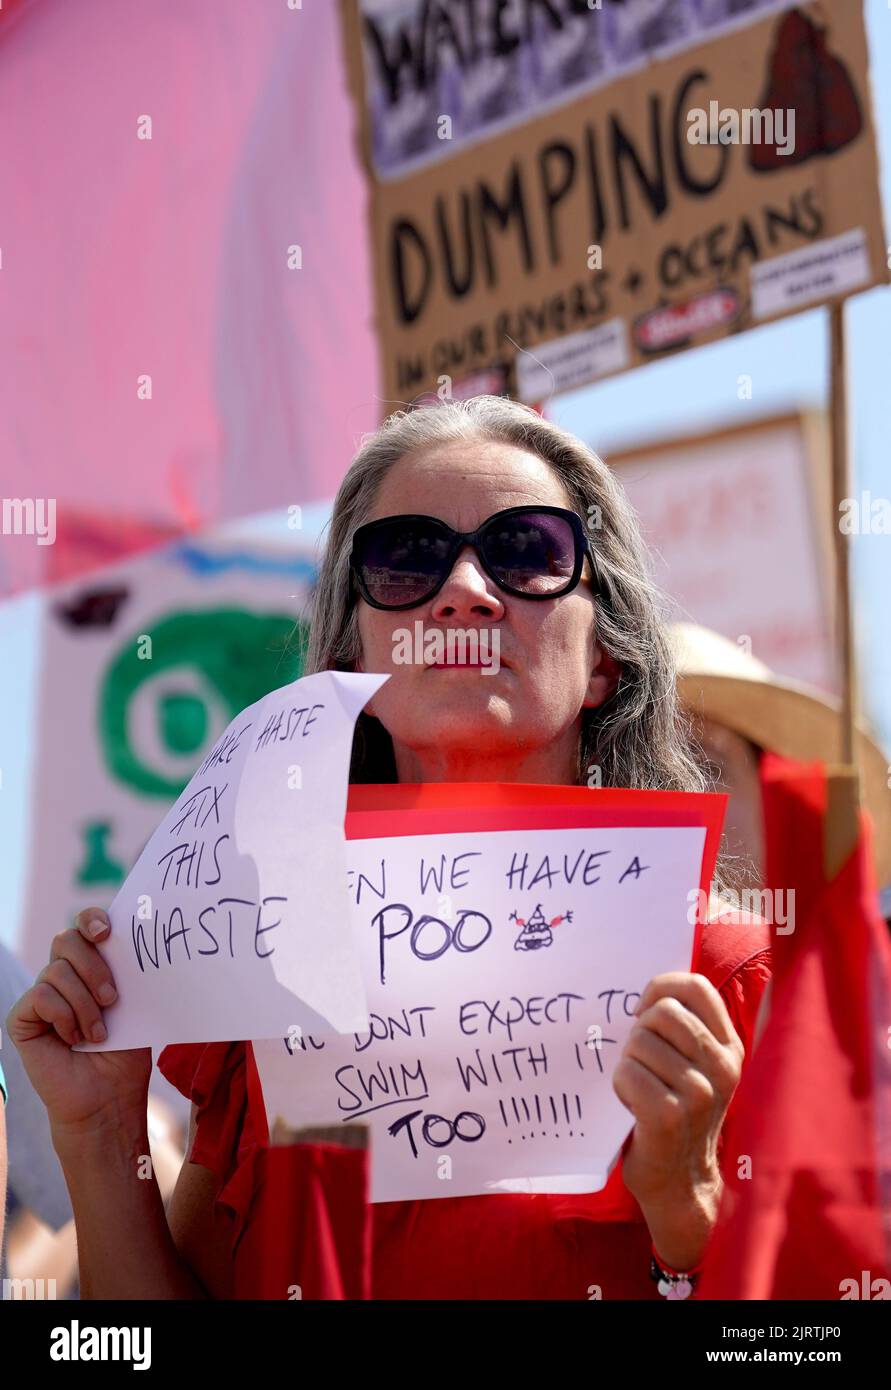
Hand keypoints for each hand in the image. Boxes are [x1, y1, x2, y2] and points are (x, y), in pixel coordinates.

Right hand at [5, 907, 151, 1139]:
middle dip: (94, 966)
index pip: (84, 925)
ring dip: (84, 1004)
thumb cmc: (126, 1050)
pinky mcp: (21, 1018)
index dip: (92, 919)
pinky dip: (64, 1017)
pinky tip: (73, 1039)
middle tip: (113, 999)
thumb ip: (126, 969)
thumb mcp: (134, 1002)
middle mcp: (62, 975)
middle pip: (66, 939)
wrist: (109, 1095)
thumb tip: (137, 935)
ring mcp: (40, 995)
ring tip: (98, 1034)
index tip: (108, 932)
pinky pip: (41, 996)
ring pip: (56, 970)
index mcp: (91, 965)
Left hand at [612, 971, 743, 1270]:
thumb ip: (683, 1027)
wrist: (681, 1183)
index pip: (695, 987)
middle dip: (639, 1033)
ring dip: (627, 1063)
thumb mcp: (696, 1067)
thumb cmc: (677, 1114)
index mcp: (729, 1048)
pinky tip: (632, 1106)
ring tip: (641, 1090)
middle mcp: (721, 1067)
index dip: (661, 989)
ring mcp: (698, 1092)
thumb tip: (648, 990)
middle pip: (661, 1012)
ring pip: (639, 1041)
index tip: (645, 1012)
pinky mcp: (669, 1115)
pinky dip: (620, 1085)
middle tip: (642, 1064)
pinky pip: (626, 1072)